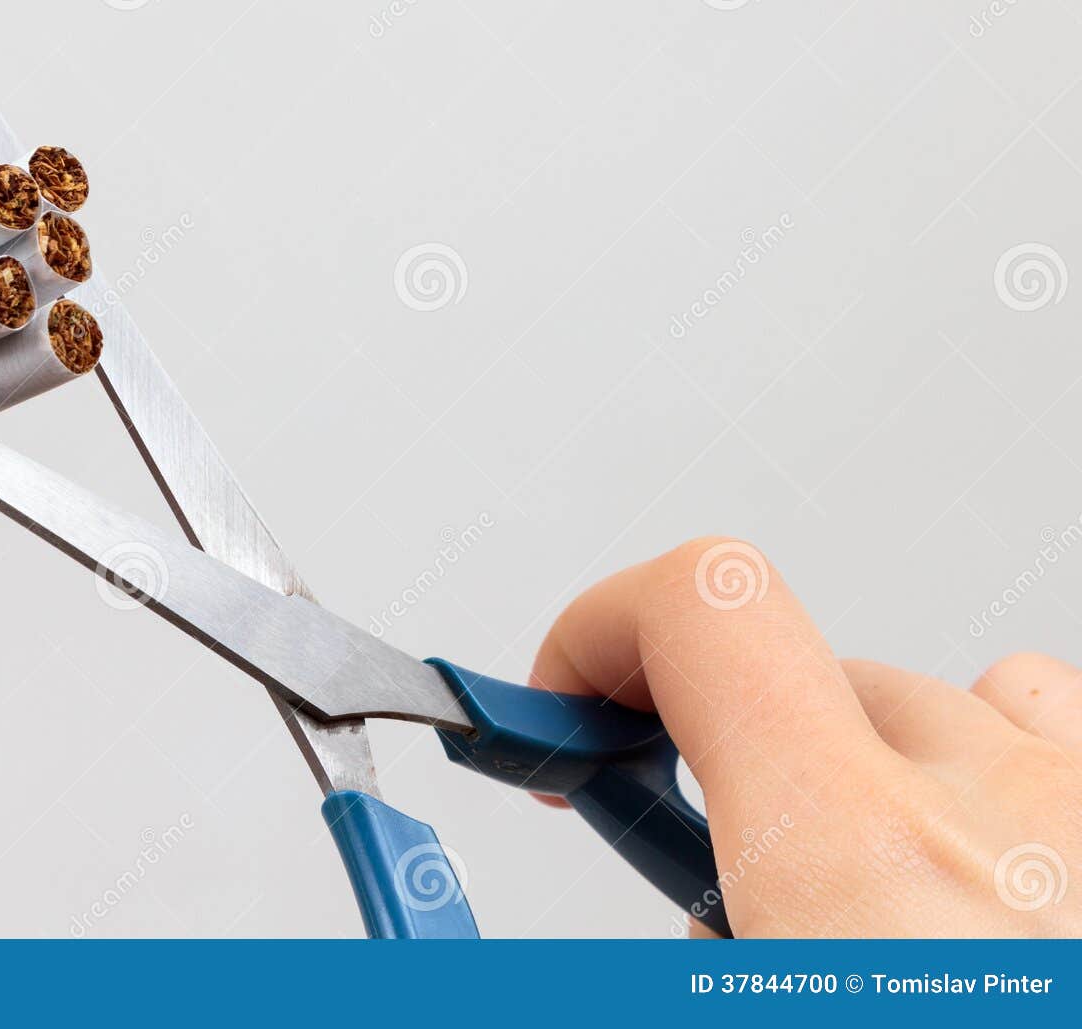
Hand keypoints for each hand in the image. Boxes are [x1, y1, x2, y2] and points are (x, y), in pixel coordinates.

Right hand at [533, 537, 1081, 935]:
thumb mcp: (735, 1008)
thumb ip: (678, 944)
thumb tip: (660, 920)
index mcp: (857, 864)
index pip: (699, 608)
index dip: (598, 629)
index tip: (563, 702)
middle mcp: (1000, 816)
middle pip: (797, 681)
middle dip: (715, 760)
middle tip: (697, 873)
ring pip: (939, 705)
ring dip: (859, 769)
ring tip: (845, 890)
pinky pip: (1055, 735)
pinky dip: (991, 779)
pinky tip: (972, 869)